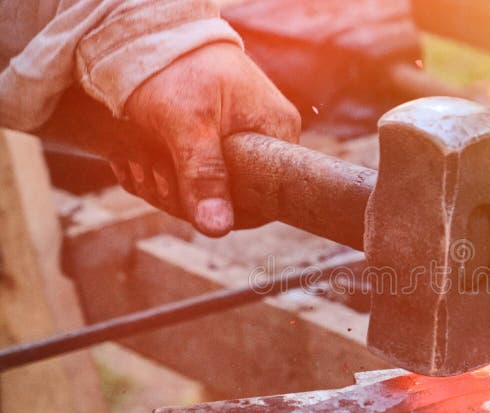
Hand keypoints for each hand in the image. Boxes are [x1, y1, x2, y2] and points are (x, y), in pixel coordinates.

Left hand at [120, 43, 300, 236]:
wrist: (149, 34)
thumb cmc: (175, 68)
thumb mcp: (188, 123)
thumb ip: (203, 175)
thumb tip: (217, 229)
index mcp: (278, 133)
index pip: (266, 200)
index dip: (225, 210)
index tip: (184, 197)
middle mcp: (267, 140)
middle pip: (231, 200)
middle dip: (183, 196)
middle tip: (150, 173)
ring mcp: (242, 144)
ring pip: (206, 192)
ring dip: (165, 187)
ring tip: (139, 161)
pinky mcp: (215, 145)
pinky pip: (193, 178)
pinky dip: (161, 176)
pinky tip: (140, 160)